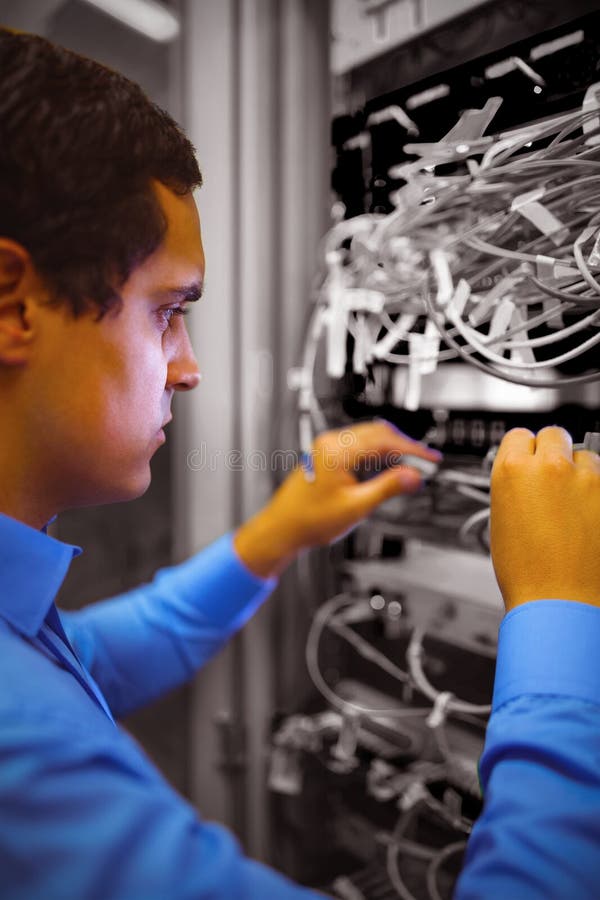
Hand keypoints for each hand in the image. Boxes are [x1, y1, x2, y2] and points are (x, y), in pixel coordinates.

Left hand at [234, 421, 441, 576]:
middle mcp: (331, 443)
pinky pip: (359, 445)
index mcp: (337, 451)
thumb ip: (388, 488)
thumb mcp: (356, 507)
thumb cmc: (309, 520)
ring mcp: (327, 447)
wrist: (282, 529)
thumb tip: (413, 476)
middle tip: (425, 462)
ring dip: (392, 449)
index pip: (384, 441)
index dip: (412, 450)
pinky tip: (389, 466)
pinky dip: (378, 453)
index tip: (430, 459)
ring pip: (369, 437)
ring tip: (411, 465)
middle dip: (404, 447)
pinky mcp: (327, 454)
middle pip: (378, 434)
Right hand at [490, 426, 599, 610]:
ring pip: (585, 456)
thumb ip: (514, 486)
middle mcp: (550, 466)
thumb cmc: (527, 572)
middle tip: (551, 479)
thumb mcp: (500, 519)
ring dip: (579, 473)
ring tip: (572, 506)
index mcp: (513, 469)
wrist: (559, 602)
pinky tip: (587, 517)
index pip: (519, 436)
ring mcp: (586, 478)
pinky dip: (596, 493)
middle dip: (552, 454)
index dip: (523, 451)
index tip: (528, 462)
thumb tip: (526, 475)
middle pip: (554, 435)